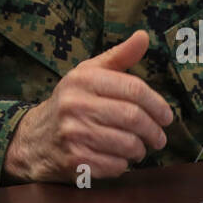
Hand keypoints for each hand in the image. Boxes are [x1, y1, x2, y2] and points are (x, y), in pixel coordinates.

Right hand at [2, 30, 173, 183]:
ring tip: (138, 147)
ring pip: (127, 144)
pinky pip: (115, 165)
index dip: (157, 104)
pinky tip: (117, 158)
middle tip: (159, 138)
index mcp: (83, 79)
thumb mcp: (89, 74)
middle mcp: (75, 104)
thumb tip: (143, 36)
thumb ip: (119, 57)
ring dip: (140, 149)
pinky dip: (123, 164)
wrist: (35, 139)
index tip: (167, 116)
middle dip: (154, 131)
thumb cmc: (71, 102)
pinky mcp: (75, 160)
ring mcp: (74, 134)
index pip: (133, 89)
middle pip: (133, 118)